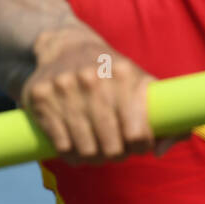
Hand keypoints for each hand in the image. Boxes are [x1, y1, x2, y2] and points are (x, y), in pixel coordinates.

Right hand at [24, 23, 164, 164]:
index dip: (141, 146)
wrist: (67, 46)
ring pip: (86, 150)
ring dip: (94, 158)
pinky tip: (77, 149)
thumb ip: (163, 115)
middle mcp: (94, 80)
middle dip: (118, 154)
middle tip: (117, 150)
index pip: (137, 132)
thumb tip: (162, 151)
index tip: (140, 146)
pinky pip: (61, 146)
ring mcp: (65, 88)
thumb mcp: (141, 81)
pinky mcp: (41, 98)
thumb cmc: (112, 72)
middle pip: (112, 146)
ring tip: (98, 150)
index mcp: (124, 74)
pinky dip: (72, 155)